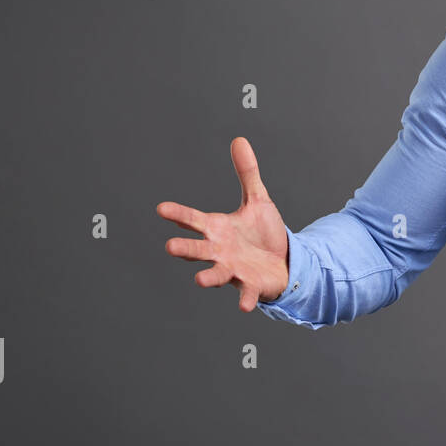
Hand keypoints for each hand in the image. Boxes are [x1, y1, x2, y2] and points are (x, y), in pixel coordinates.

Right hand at [157, 136, 289, 312]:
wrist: (283, 261)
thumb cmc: (263, 233)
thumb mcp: (257, 199)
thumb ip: (247, 173)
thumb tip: (240, 139)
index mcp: (218, 229)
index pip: (195, 220)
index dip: (179, 214)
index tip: (162, 208)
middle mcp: (221, 251)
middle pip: (199, 249)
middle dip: (186, 248)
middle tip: (170, 246)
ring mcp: (235, 269)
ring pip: (217, 273)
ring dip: (209, 276)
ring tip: (199, 280)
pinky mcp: (252, 284)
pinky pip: (247, 292)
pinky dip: (246, 299)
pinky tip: (244, 306)